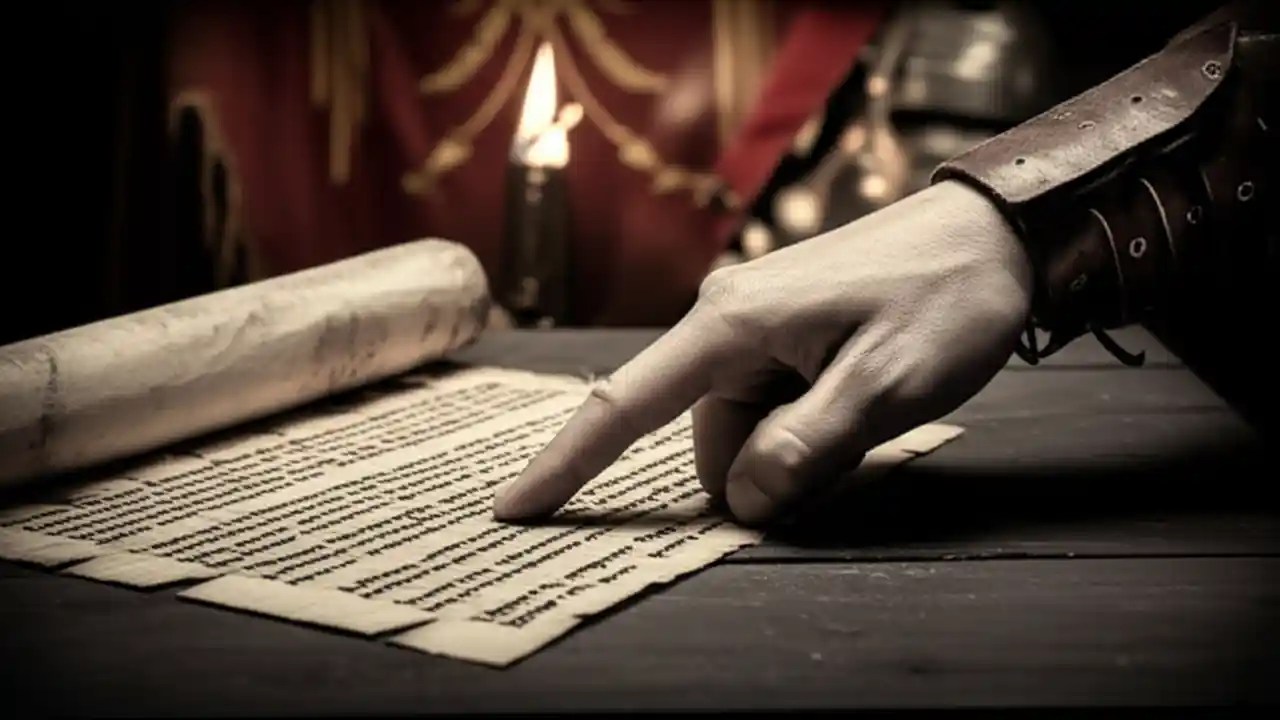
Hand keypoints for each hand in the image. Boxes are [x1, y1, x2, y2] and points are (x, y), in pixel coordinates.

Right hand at [493, 180, 1033, 524]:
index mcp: (732, 325)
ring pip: (739, 429)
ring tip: (867, 410)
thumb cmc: (944, 297)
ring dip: (791, 447)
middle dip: (762, 470)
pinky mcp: (778, 332)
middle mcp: (726, 320)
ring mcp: (753, 325)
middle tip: (853, 442)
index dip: (567, 466)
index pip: (625, 407)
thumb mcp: (889, 384)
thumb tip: (743, 500)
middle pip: (705, 438)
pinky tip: (856, 399)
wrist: (991, 232)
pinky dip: (801, 425)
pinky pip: (765, 405)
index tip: (514, 509)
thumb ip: (808, 449)